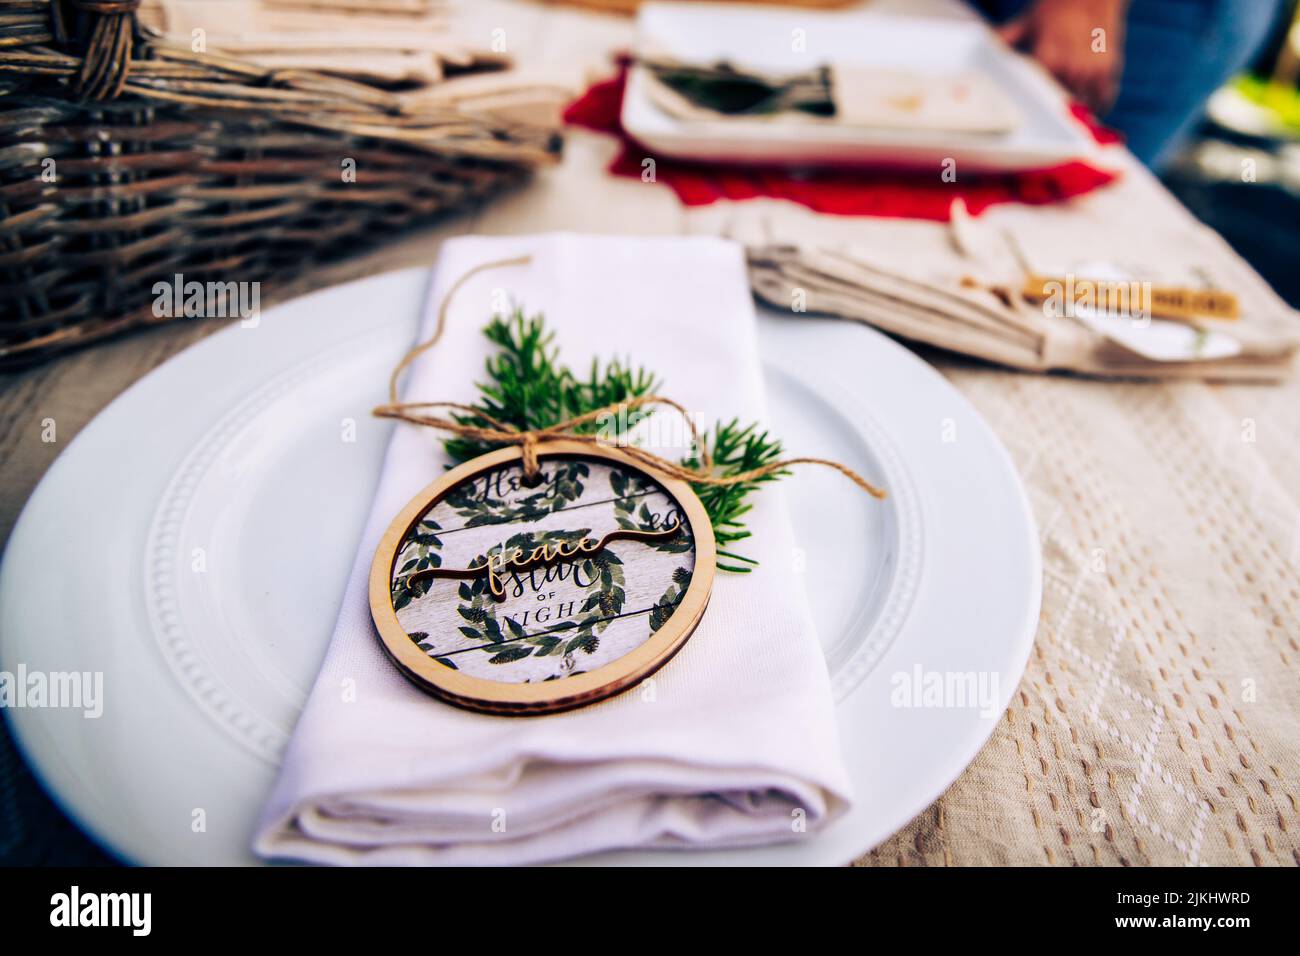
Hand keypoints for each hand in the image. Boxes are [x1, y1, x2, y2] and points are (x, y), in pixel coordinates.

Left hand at [998, 0, 1125, 113]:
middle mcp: (1069, 67)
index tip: (1028, 120)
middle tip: (1048, 124)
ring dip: (1075, 111)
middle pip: (1058, 105)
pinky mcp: (1109, 67)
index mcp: (1046, 60)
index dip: (1033, 109)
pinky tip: (1091, 108)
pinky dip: (1098, 104)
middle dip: (1053, 113)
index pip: (1036, 97)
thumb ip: (1006, 39)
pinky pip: (1104, 96)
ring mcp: (1090, 68)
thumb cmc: (1054, 8)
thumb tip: (985, 46)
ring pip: (1081, 103)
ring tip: (1068, 119)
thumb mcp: (1026, 23)